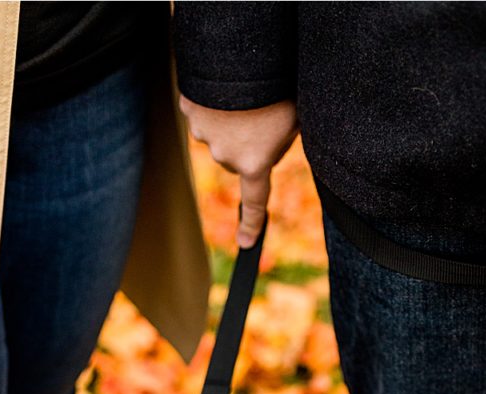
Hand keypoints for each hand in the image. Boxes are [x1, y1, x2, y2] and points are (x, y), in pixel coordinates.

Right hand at [178, 98, 297, 246]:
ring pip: (218, 134)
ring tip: (248, 95)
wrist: (244, 57)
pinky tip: (227, 87)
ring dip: (231, 120)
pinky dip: (214, 103)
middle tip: (266, 114)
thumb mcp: (296, 119)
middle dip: (248, 144)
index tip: (246, 244)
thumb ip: (284, 141)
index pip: (255, 200)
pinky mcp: (190, 110)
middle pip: (236, 158)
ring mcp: (203, 133)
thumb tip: (272, 148)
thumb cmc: (279, 88)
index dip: (252, 223)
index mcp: (254, 162)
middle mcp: (224, 156)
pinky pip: (204, 110)